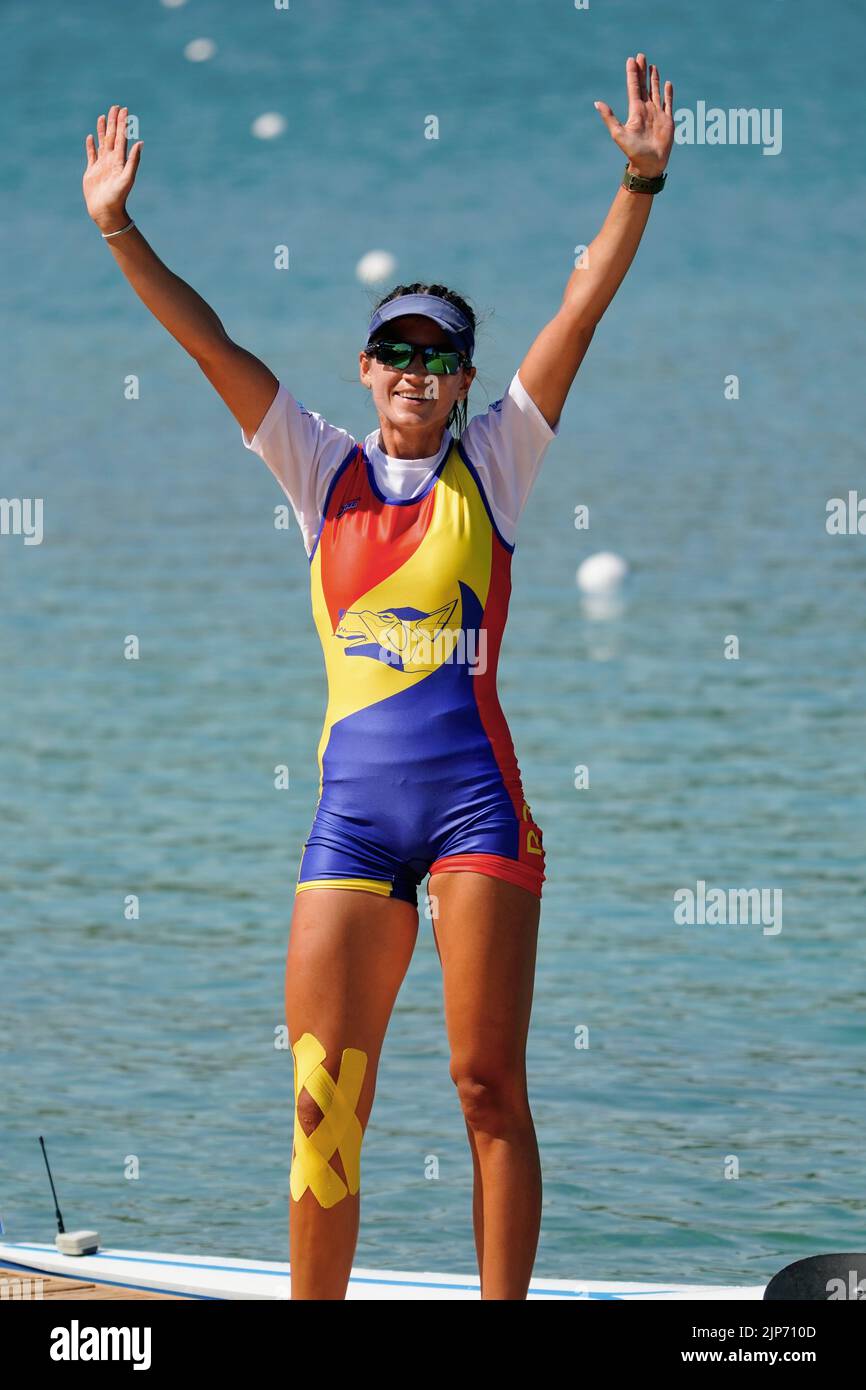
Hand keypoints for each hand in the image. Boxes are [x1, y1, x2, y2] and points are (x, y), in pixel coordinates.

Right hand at [83, 105, 142, 231]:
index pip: (121, 137)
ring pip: (102, 142)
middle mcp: (111, 160)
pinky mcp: (91, 171)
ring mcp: (101, 165)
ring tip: (102, 117)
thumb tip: (140, 142)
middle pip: (112, 136)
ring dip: (102, 130)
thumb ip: (133, 160)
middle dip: (113, 122)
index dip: (123, 124)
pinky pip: (91, 155)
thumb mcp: (127, 178)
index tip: (124, 110)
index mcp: (119, 160)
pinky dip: (91, 146)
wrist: (106, 212)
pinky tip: (91, 137)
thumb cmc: (118, 197)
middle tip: (115, 107)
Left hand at [594, 55, 673, 178]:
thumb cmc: (633, 152)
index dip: (632, 74)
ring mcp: (657, 114)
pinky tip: (667, 83)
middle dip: (642, 71)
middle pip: (644, 86)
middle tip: (641, 55)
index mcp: (635, 111)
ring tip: (653, 66)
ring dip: (654, 79)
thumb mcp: (618, 133)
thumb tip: (597, 103)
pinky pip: (668, 103)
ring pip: (655, 92)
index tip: (631, 59)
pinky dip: (668, 93)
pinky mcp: (668, 120)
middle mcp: (646, 110)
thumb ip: (609, 117)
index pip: (633, 87)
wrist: (649, 165)